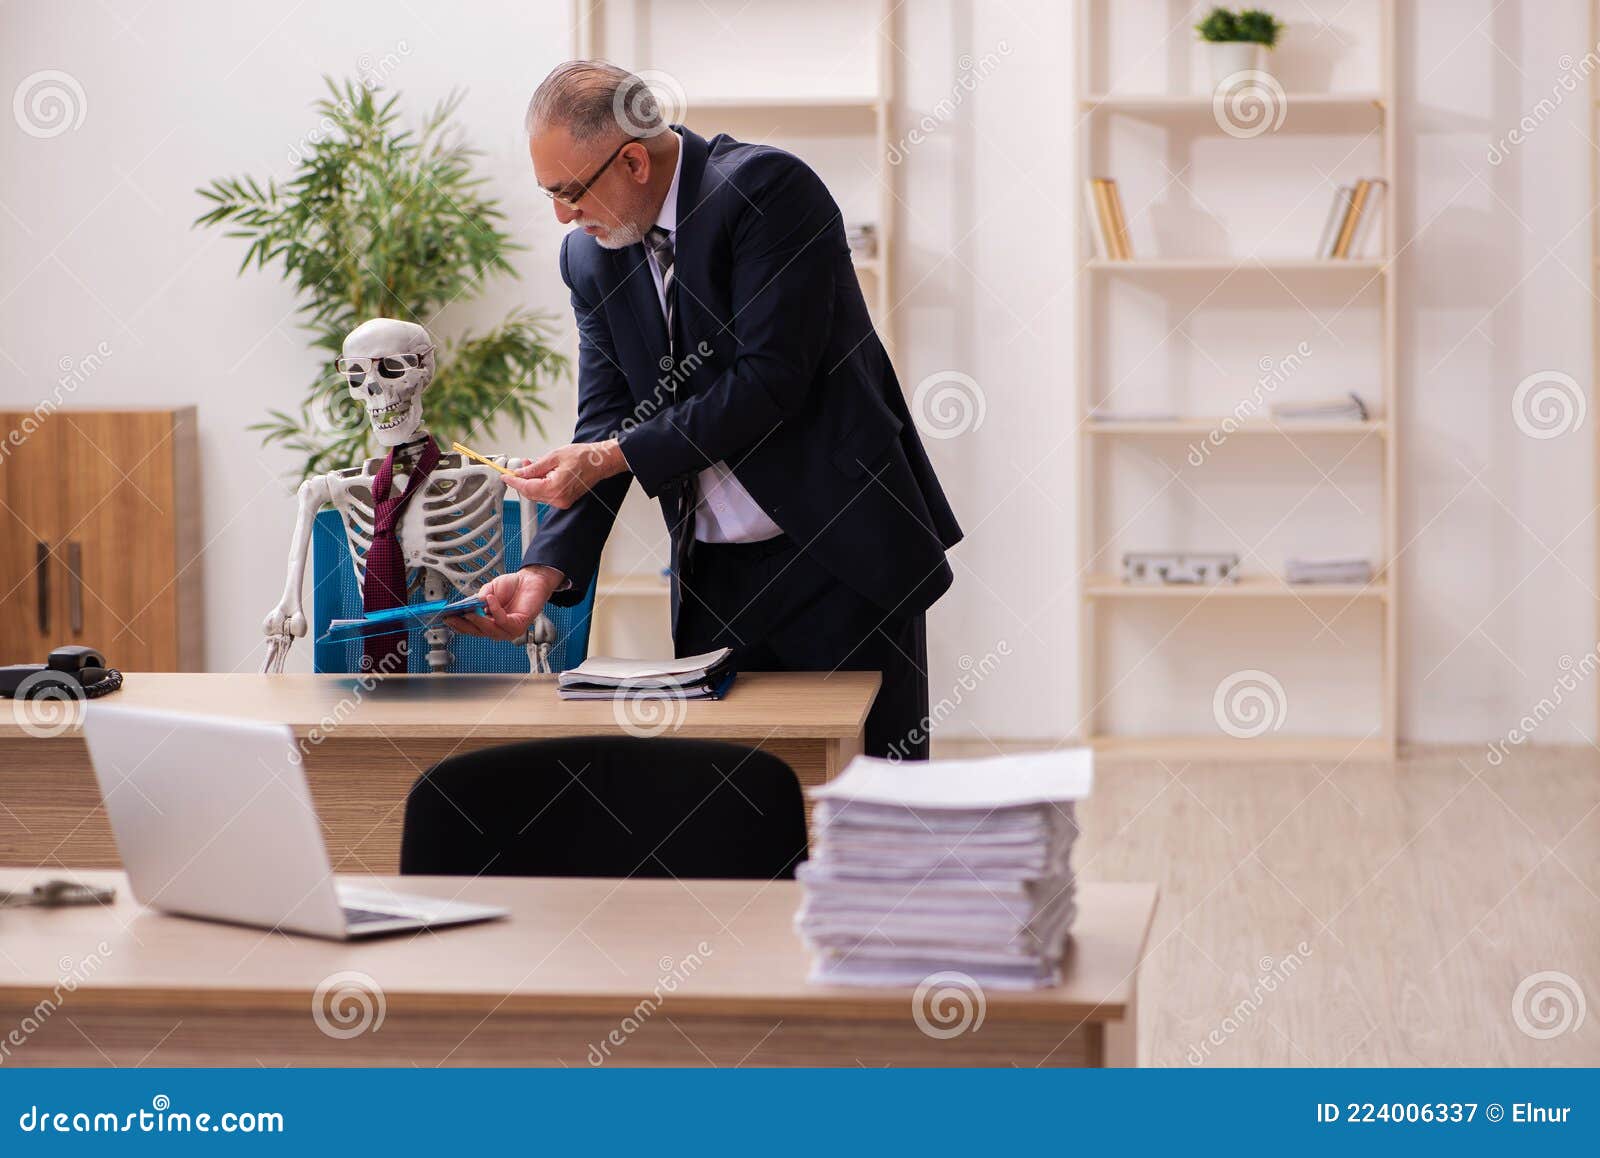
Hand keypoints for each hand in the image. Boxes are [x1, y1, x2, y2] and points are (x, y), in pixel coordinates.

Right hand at [447, 565, 562, 641]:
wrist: (531, 580)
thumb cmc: (511, 587)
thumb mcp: (489, 590)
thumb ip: (479, 598)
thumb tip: (470, 605)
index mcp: (488, 622)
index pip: (470, 628)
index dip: (458, 624)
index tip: (445, 618)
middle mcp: (497, 629)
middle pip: (477, 632)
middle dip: (464, 625)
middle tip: (452, 617)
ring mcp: (507, 630)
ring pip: (489, 630)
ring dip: (478, 620)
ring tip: (469, 611)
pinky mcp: (518, 625)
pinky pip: (503, 621)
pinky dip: (495, 610)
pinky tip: (490, 599)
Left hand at [501, 439, 626, 508]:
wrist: (601, 462)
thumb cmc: (584, 457)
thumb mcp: (554, 457)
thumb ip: (534, 467)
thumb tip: (520, 472)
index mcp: (555, 488)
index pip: (527, 487)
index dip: (513, 481)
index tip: (505, 476)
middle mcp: (558, 499)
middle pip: (531, 492)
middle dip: (522, 480)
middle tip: (518, 466)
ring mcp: (562, 501)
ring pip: (537, 493)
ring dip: (531, 481)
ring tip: (531, 464)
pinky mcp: (564, 500)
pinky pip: (546, 493)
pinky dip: (540, 484)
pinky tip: (541, 472)